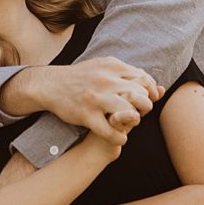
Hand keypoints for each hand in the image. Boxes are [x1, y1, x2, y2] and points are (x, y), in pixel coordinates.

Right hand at [32, 57, 163, 145]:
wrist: (50, 85)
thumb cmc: (81, 77)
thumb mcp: (103, 66)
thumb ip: (127, 73)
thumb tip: (153, 84)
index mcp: (113, 67)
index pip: (144, 79)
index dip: (151, 92)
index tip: (147, 99)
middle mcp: (106, 81)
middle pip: (140, 96)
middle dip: (145, 107)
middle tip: (139, 113)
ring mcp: (96, 98)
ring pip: (128, 112)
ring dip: (135, 121)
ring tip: (131, 124)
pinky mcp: (86, 114)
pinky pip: (109, 131)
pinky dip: (119, 137)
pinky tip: (120, 138)